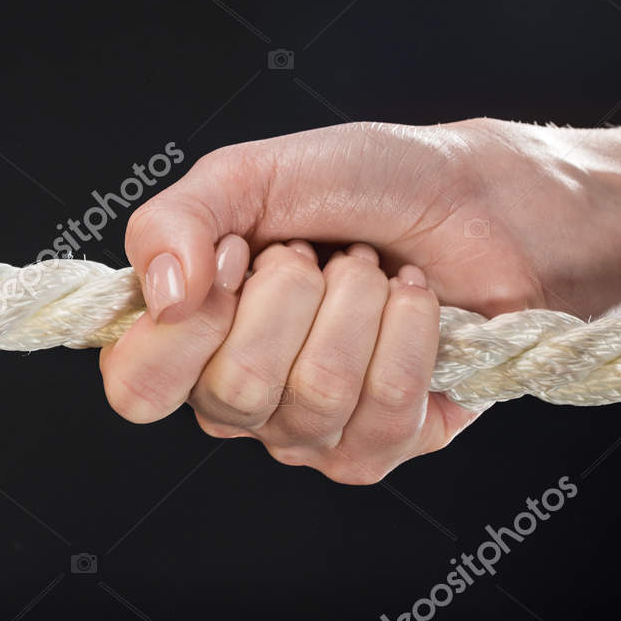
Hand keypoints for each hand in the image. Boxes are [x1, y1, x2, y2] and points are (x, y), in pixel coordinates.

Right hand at [101, 119, 582, 482]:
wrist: (483, 198)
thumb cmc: (366, 184)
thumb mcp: (250, 175)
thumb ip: (174, 221)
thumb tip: (160, 296)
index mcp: (184, 337)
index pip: (137, 387)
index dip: (187, 323)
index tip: (236, 252)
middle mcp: (235, 399)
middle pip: (236, 390)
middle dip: (292, 293)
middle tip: (317, 255)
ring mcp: (306, 432)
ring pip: (316, 394)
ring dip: (358, 304)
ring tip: (371, 271)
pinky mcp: (380, 446)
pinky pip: (385, 409)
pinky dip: (410, 331)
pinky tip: (413, 302)